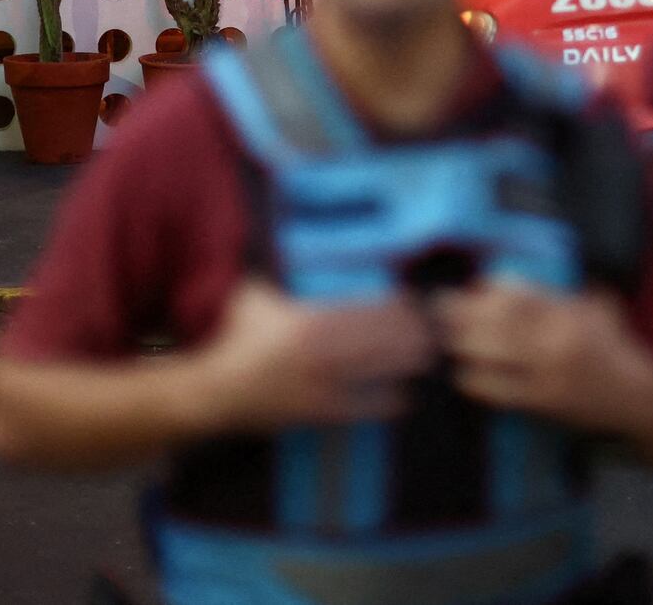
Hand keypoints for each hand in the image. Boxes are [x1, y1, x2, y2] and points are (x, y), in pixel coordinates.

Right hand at [193, 280, 436, 429]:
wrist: (215, 390)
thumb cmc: (234, 338)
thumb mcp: (253, 296)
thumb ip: (272, 275)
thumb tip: (270, 239)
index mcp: (309, 322)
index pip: (363, 312)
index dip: (394, 309)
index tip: (416, 303)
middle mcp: (321, 355)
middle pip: (378, 343)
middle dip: (409, 336)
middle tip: (437, 330)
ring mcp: (321, 386)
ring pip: (374, 374)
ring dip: (403, 366)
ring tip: (428, 358)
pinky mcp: (317, 413)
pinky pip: (358, 410)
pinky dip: (383, 405)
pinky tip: (405, 400)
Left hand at [435, 280, 652, 434]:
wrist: (641, 400)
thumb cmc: (617, 348)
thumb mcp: (598, 307)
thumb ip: (561, 294)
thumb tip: (508, 283)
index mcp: (571, 311)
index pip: (520, 294)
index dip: (489, 289)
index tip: (470, 286)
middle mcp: (557, 339)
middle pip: (498, 320)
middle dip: (462, 312)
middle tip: (436, 306)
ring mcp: (548, 373)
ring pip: (493, 353)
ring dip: (462, 343)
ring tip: (440, 336)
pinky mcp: (543, 403)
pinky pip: (500, 391)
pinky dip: (476, 381)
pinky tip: (460, 374)